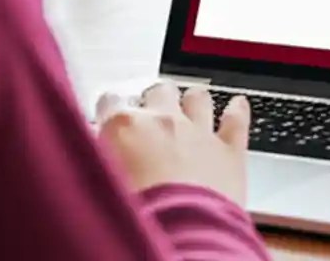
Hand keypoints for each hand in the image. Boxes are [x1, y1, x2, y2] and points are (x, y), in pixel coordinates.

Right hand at [96, 83, 250, 204]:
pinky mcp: (229, 150)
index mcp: (125, 127)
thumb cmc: (136, 219)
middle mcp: (163, 121)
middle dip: (154, 99)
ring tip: (191, 103)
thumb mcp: (99, 185)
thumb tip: (92, 153)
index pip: (112, 102)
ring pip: (198, 98)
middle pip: (159, 92)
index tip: (111, 115)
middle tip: (151, 112)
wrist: (180, 237)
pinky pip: (236, 119)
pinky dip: (237, 110)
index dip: (111, 109)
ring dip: (193, 101)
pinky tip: (237, 104)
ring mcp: (199, 132)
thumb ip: (98, 160)